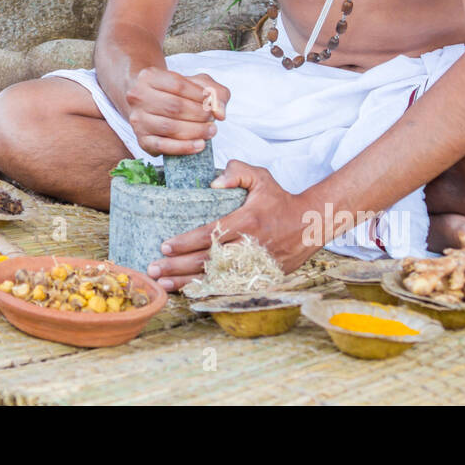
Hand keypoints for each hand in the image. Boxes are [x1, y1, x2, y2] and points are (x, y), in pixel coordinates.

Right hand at [125, 69, 228, 157]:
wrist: (150, 105)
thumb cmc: (176, 92)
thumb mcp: (196, 83)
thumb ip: (214, 92)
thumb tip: (220, 113)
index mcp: (149, 77)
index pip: (178, 85)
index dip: (199, 95)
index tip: (212, 104)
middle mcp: (138, 97)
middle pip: (174, 107)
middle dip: (199, 115)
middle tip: (212, 120)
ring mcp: (138, 119)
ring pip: (169, 127)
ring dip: (195, 131)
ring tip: (211, 131)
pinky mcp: (142, 140)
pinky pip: (163, 146)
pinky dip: (184, 147)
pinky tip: (199, 145)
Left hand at [146, 160, 320, 292]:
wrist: (311, 223)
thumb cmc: (280, 199)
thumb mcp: (261, 177)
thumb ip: (237, 172)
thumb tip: (213, 182)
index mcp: (246, 222)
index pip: (210, 235)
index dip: (185, 243)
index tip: (165, 246)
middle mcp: (249, 246)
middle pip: (207, 261)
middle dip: (178, 267)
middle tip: (153, 269)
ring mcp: (255, 265)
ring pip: (216, 278)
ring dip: (187, 283)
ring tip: (164, 284)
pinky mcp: (261, 277)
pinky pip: (230, 288)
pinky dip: (208, 291)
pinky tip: (189, 293)